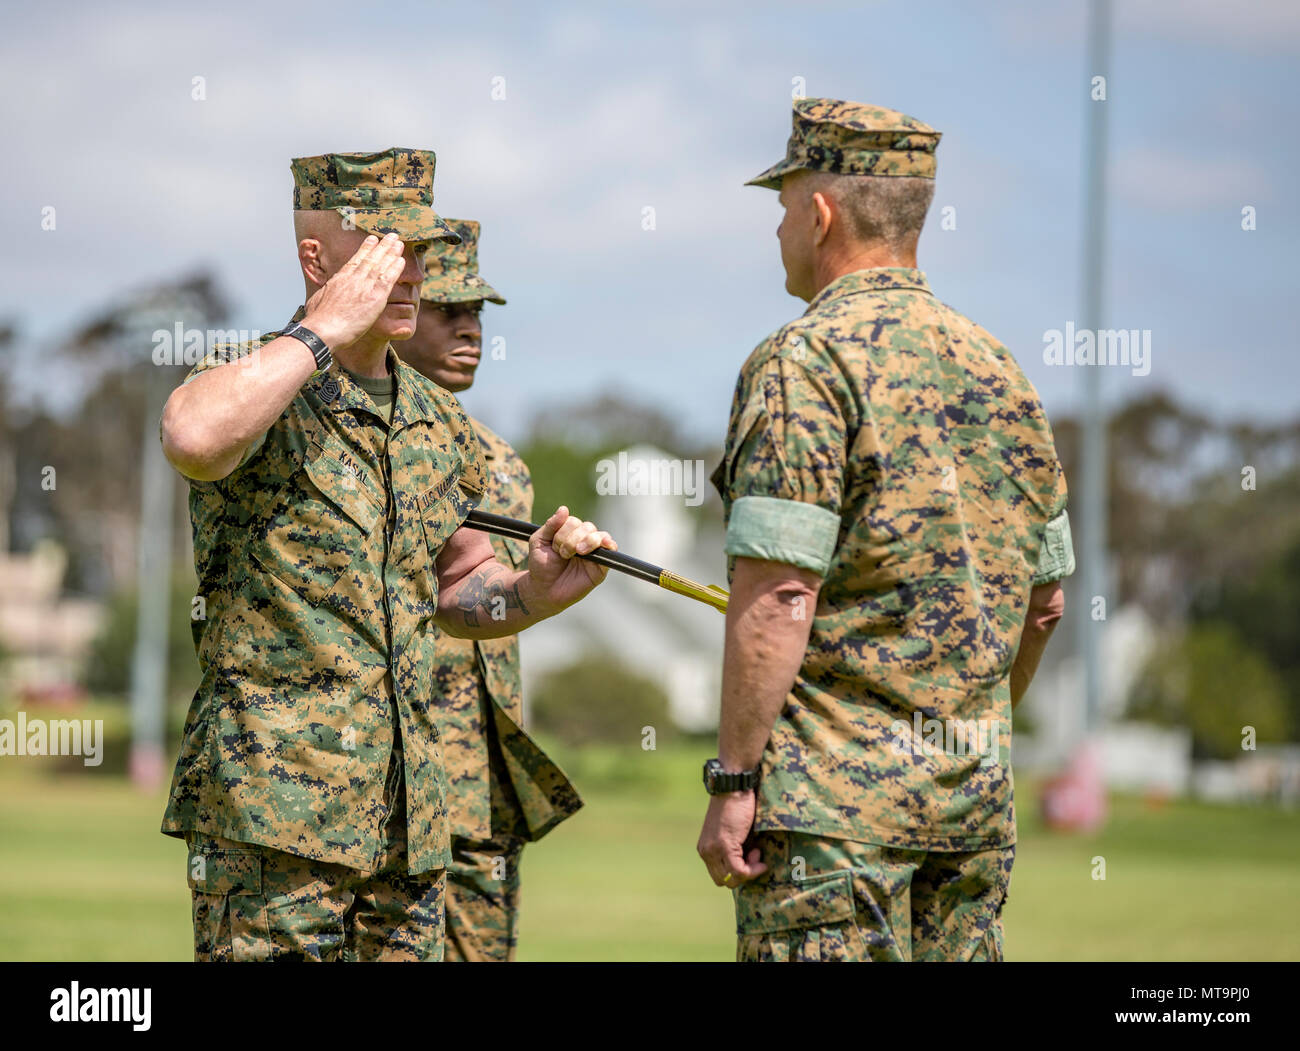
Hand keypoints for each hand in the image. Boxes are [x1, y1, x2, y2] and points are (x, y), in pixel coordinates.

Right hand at [302, 233, 406, 348]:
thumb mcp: (317, 301)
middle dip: (382, 246)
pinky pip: (387, 279)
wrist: (322, 329)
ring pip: (380, 265)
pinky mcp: (374, 297)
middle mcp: (352, 279)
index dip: (365, 249)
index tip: (372, 240)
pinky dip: (395, 268)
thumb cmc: (317, 320)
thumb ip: (325, 295)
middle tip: (392, 236)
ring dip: (391, 252)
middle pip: (370, 258)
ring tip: (399, 242)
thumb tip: (323, 296)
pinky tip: (401, 260)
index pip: (355, 260)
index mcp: (339, 279)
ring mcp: (364, 286)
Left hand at [525, 506, 616, 613]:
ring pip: (599, 535)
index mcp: (569, 532)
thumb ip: (551, 525)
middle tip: (563, 554)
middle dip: (572, 539)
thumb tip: (564, 509)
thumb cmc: (542, 566)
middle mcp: (583, 539)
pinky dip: (609, 544)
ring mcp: (593, 552)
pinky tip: (604, 544)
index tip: (554, 547)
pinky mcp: (601, 566)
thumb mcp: (539, 541)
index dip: (563, 532)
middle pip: (587, 527)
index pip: (573, 521)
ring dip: (587, 541)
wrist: (544, 590)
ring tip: (577, 553)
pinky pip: (611, 551)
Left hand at [697, 790, 766, 886]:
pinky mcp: (725, 846)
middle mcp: (706, 852)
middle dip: (743, 874)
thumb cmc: (736, 805)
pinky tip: (759, 856)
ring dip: (749, 871)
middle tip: (755, 855)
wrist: (733, 786)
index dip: (737, 872)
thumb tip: (747, 865)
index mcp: (705, 849)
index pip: (719, 876)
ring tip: (757, 852)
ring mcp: (714, 850)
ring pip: (731, 878)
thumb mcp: (731, 832)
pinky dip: (752, 869)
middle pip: (724, 880)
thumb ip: (734, 849)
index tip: (750, 857)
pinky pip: (739, 870)